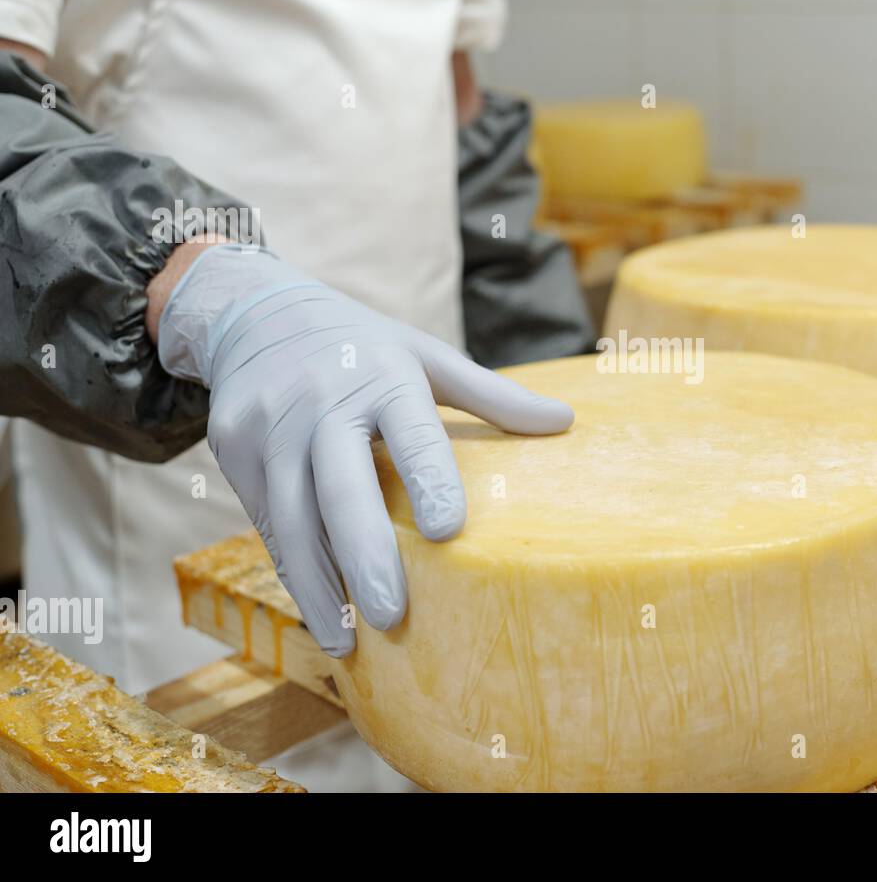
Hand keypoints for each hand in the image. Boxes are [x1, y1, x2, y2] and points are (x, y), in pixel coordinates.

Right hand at [155, 244, 573, 655]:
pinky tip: (320, 611)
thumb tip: (566, 422)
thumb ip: (492, 395)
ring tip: (348, 640)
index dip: (429, 478)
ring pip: (292, 517)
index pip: (411, 431)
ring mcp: (269, 426)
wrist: (257, 314)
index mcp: (383, 375)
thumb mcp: (427, 355)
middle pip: (340, 485)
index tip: (449, 529)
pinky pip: (268, 521)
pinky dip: (292, 570)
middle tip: (394, 615)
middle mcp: (321, 401)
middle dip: (364, 553)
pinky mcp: (232, 449)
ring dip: (319, 584)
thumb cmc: (363, 344)